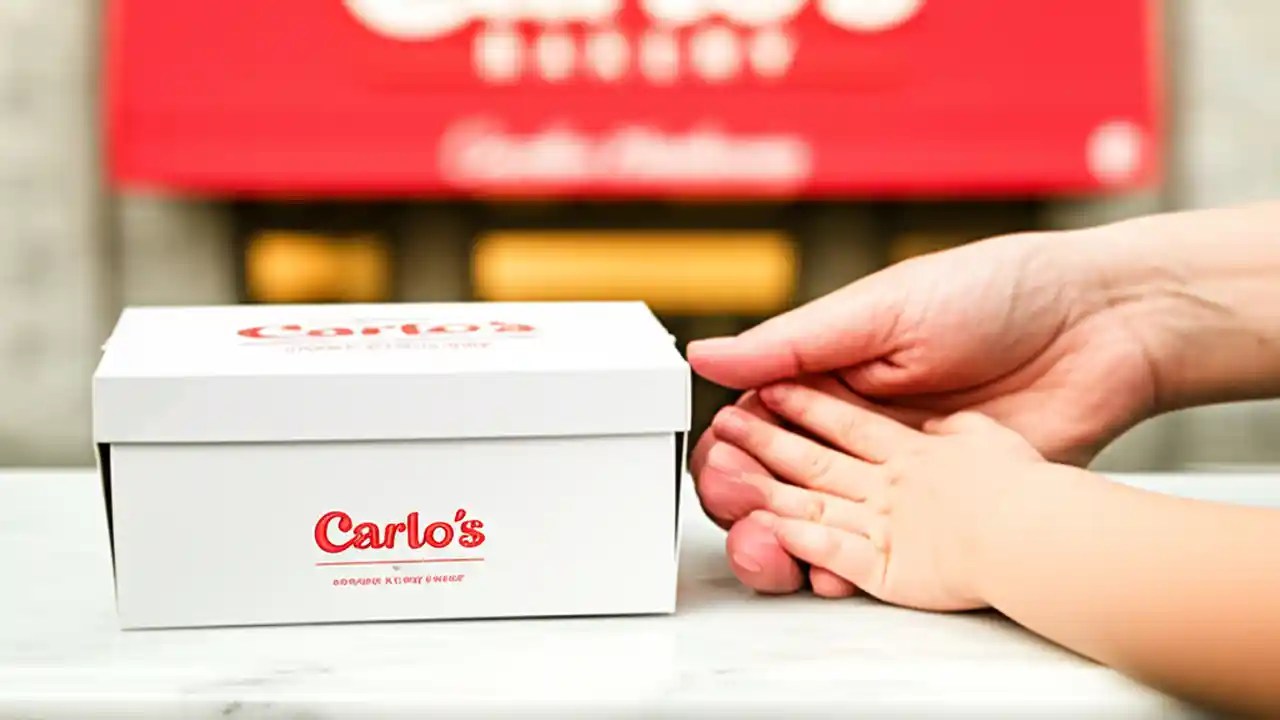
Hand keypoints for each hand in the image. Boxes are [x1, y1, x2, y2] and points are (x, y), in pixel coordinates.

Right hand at [690, 231, 1158, 594]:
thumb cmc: (993, 294)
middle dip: (742, 502)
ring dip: (778, 545)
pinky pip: (878, 554)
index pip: (752, 426)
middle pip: (772, 485)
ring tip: (768, 549)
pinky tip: (827, 571)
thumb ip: (794, 345)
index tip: (724, 456)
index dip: (727, 449)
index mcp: (827, 378)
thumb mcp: (883, 310)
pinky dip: (844, 569)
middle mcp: (851, 433)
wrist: (1101, 328)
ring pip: (815, 526)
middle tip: (741, 503)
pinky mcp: (938, 515)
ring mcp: (893, 479)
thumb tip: (704, 355)